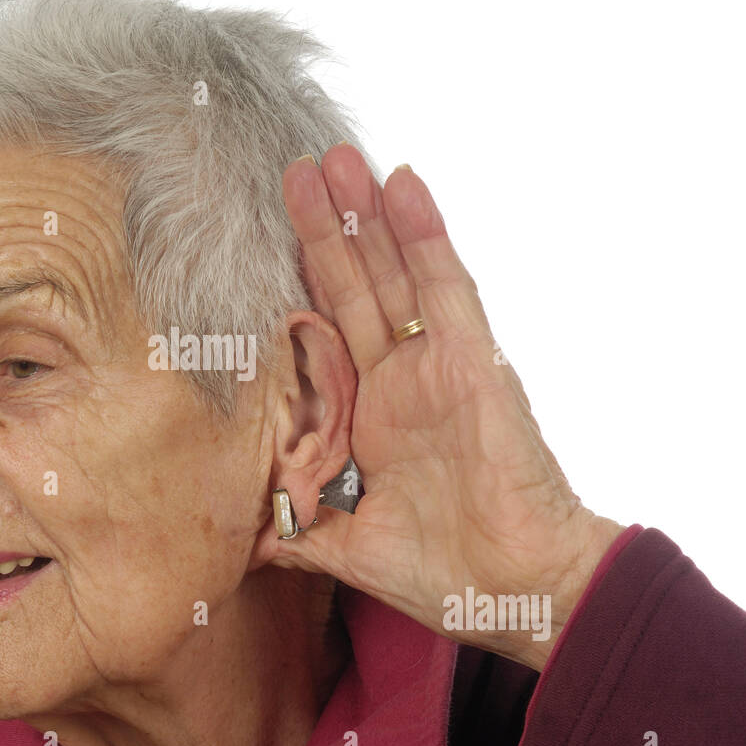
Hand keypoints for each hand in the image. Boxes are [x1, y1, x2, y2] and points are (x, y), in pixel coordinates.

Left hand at [273, 143, 624, 670]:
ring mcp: (433, 363)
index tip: (252, 240)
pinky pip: (445, 283)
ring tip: (333, 156)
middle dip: (321, 229)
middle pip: (349, 287)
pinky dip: (424, 232)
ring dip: (363, 214)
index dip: (289, 287)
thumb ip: (290, 532)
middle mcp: (394, 380)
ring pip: (391, 271)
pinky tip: (400, 183)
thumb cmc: (439, 574)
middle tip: (290, 169)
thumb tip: (233, 536)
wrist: (512, 589)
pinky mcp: (472, 357)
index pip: (318, 333)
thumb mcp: (341, 548)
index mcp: (362, 417)